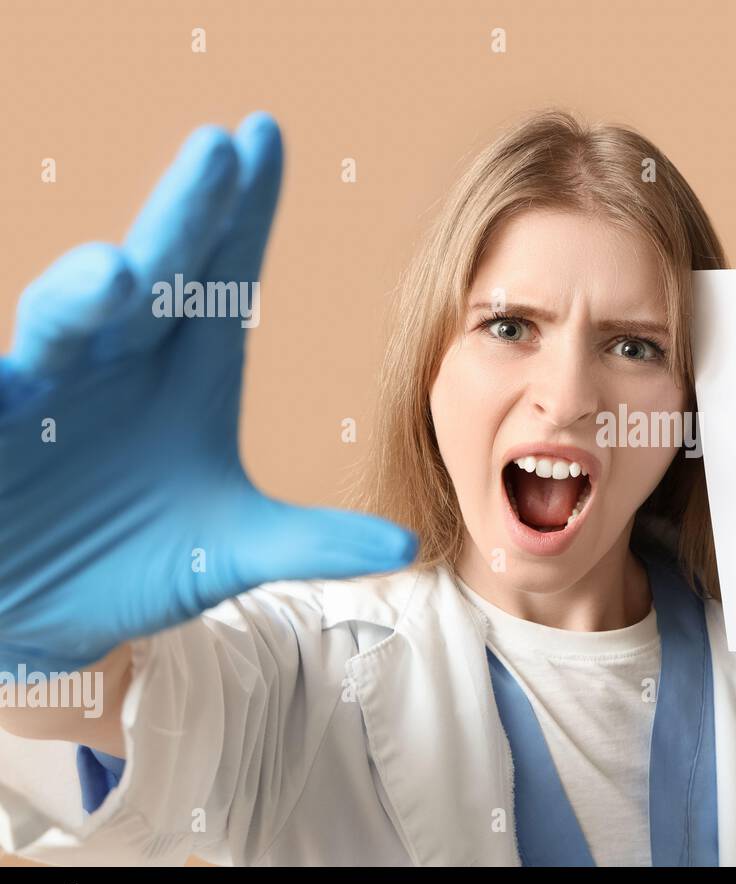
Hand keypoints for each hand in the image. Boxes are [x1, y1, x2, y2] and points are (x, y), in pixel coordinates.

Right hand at [0, 113, 417, 673]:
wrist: (45, 613)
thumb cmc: (140, 560)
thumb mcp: (233, 550)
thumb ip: (314, 543)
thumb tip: (410, 542)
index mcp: (184, 369)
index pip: (220, 275)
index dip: (241, 209)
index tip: (263, 134)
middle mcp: (115, 358)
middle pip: (154, 272)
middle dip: (183, 214)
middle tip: (217, 152)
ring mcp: (38, 385)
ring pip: (59, 317)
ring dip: (82, 292)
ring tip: (119, 276)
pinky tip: (3, 372)